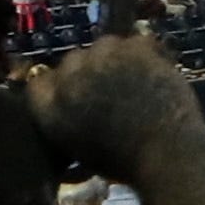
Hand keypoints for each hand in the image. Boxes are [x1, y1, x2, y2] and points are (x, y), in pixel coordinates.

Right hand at [26, 37, 203, 179]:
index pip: (41, 82)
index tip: (78, 94)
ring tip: (135, 79)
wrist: (163, 150)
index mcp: (48, 104)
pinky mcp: (134, 47)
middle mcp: (68, 73)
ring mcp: (102, 56)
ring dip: (116, 59)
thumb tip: (68, 108)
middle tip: (111, 88)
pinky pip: (137, 42)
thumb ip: (62, 120)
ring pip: (105, 46)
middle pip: (73, 60)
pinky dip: (146, 54)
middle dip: (89, 72)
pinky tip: (155, 71)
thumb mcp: (75, 147)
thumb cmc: (121, 162)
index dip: (61, 86)